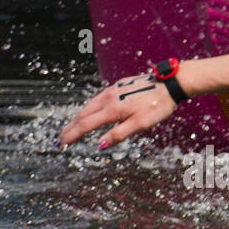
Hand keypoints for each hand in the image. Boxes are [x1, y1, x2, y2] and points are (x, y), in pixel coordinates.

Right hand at [58, 72, 177, 149]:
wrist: (169, 83)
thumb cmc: (157, 106)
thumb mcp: (140, 125)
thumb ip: (118, 135)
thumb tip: (99, 145)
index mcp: (112, 109)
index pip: (85, 125)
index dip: (72, 135)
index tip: (61, 144)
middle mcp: (108, 97)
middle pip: (83, 114)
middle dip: (70, 128)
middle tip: (60, 140)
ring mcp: (112, 90)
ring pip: (89, 105)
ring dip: (78, 118)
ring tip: (71, 128)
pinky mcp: (118, 86)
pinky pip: (97, 99)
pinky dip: (88, 109)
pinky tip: (89, 113)